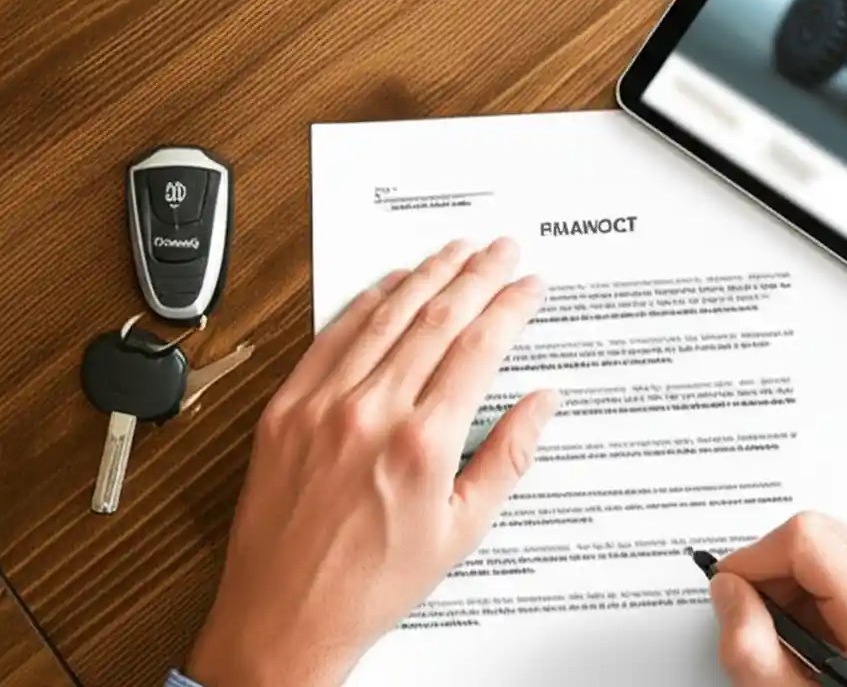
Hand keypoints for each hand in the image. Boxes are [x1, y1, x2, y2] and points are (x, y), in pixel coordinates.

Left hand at [186, 238, 557, 686]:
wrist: (285, 616)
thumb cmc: (370, 584)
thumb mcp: (462, 530)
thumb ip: (507, 457)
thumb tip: (541, 404)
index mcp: (422, 443)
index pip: (480, 347)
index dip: (511, 305)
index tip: (529, 285)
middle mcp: (370, 412)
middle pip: (436, 316)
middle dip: (477, 273)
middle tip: (502, 249)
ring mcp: (321, 404)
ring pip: (384, 314)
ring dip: (426, 273)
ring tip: (455, 250)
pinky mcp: (284, 408)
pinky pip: (330, 336)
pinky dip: (364, 301)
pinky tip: (388, 284)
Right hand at [710, 512, 846, 686]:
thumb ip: (748, 645)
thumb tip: (727, 588)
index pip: (804, 537)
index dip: (754, 558)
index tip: (731, 588)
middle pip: (817, 532)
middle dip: (773, 569)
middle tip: (758, 618)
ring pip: (830, 541)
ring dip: (794, 579)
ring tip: (790, 633)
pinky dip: (818, 587)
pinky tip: (815, 630)